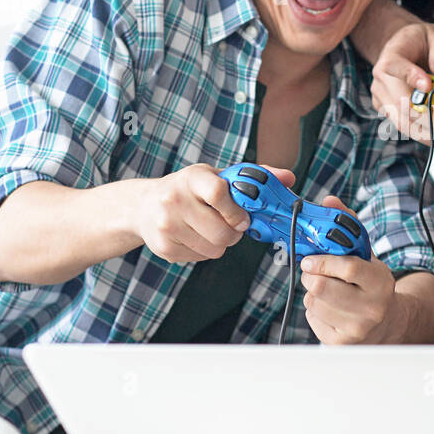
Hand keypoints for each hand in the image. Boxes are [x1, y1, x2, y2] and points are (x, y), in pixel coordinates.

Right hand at [134, 163, 294, 263]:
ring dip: (221, 243)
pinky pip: (201, 257)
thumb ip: (253, 176)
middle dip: (233, 233)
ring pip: (214, 249)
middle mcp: (174, 200)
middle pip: (221, 231)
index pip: (219, 193)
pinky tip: (194, 236)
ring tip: (210, 228)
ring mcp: (166, 226)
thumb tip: (289, 177)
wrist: (144, 206)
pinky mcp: (164, 248)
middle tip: (230, 225)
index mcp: (191, 178)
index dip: (236, 210)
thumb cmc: (189, 189)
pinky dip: (205, 251)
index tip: (243, 217)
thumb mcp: (216, 176)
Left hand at [299, 197, 396, 342]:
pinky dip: (314, 310)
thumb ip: (348, 226)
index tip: (311, 259)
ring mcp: (356, 329)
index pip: (347, 268)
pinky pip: (311, 319)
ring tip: (326, 290)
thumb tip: (329, 201)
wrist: (387, 325)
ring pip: (312, 302)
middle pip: (321, 287)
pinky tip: (329, 308)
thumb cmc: (371, 285)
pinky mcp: (340, 344)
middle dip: (312, 276)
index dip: (323, 261)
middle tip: (315, 272)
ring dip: (312, 292)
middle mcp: (371, 309)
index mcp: (380, 282)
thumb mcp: (366, 256)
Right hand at [370, 20, 433, 149]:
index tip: (429, 86)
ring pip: (404, 123)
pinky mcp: (389, 112)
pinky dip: (428, 138)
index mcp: (390, 58)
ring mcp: (382, 100)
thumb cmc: (421, 41)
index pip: (395, 69)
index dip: (412, 78)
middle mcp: (381, 82)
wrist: (404, 48)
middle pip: (402, 105)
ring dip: (431, 135)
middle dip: (432, 119)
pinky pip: (407, 129)